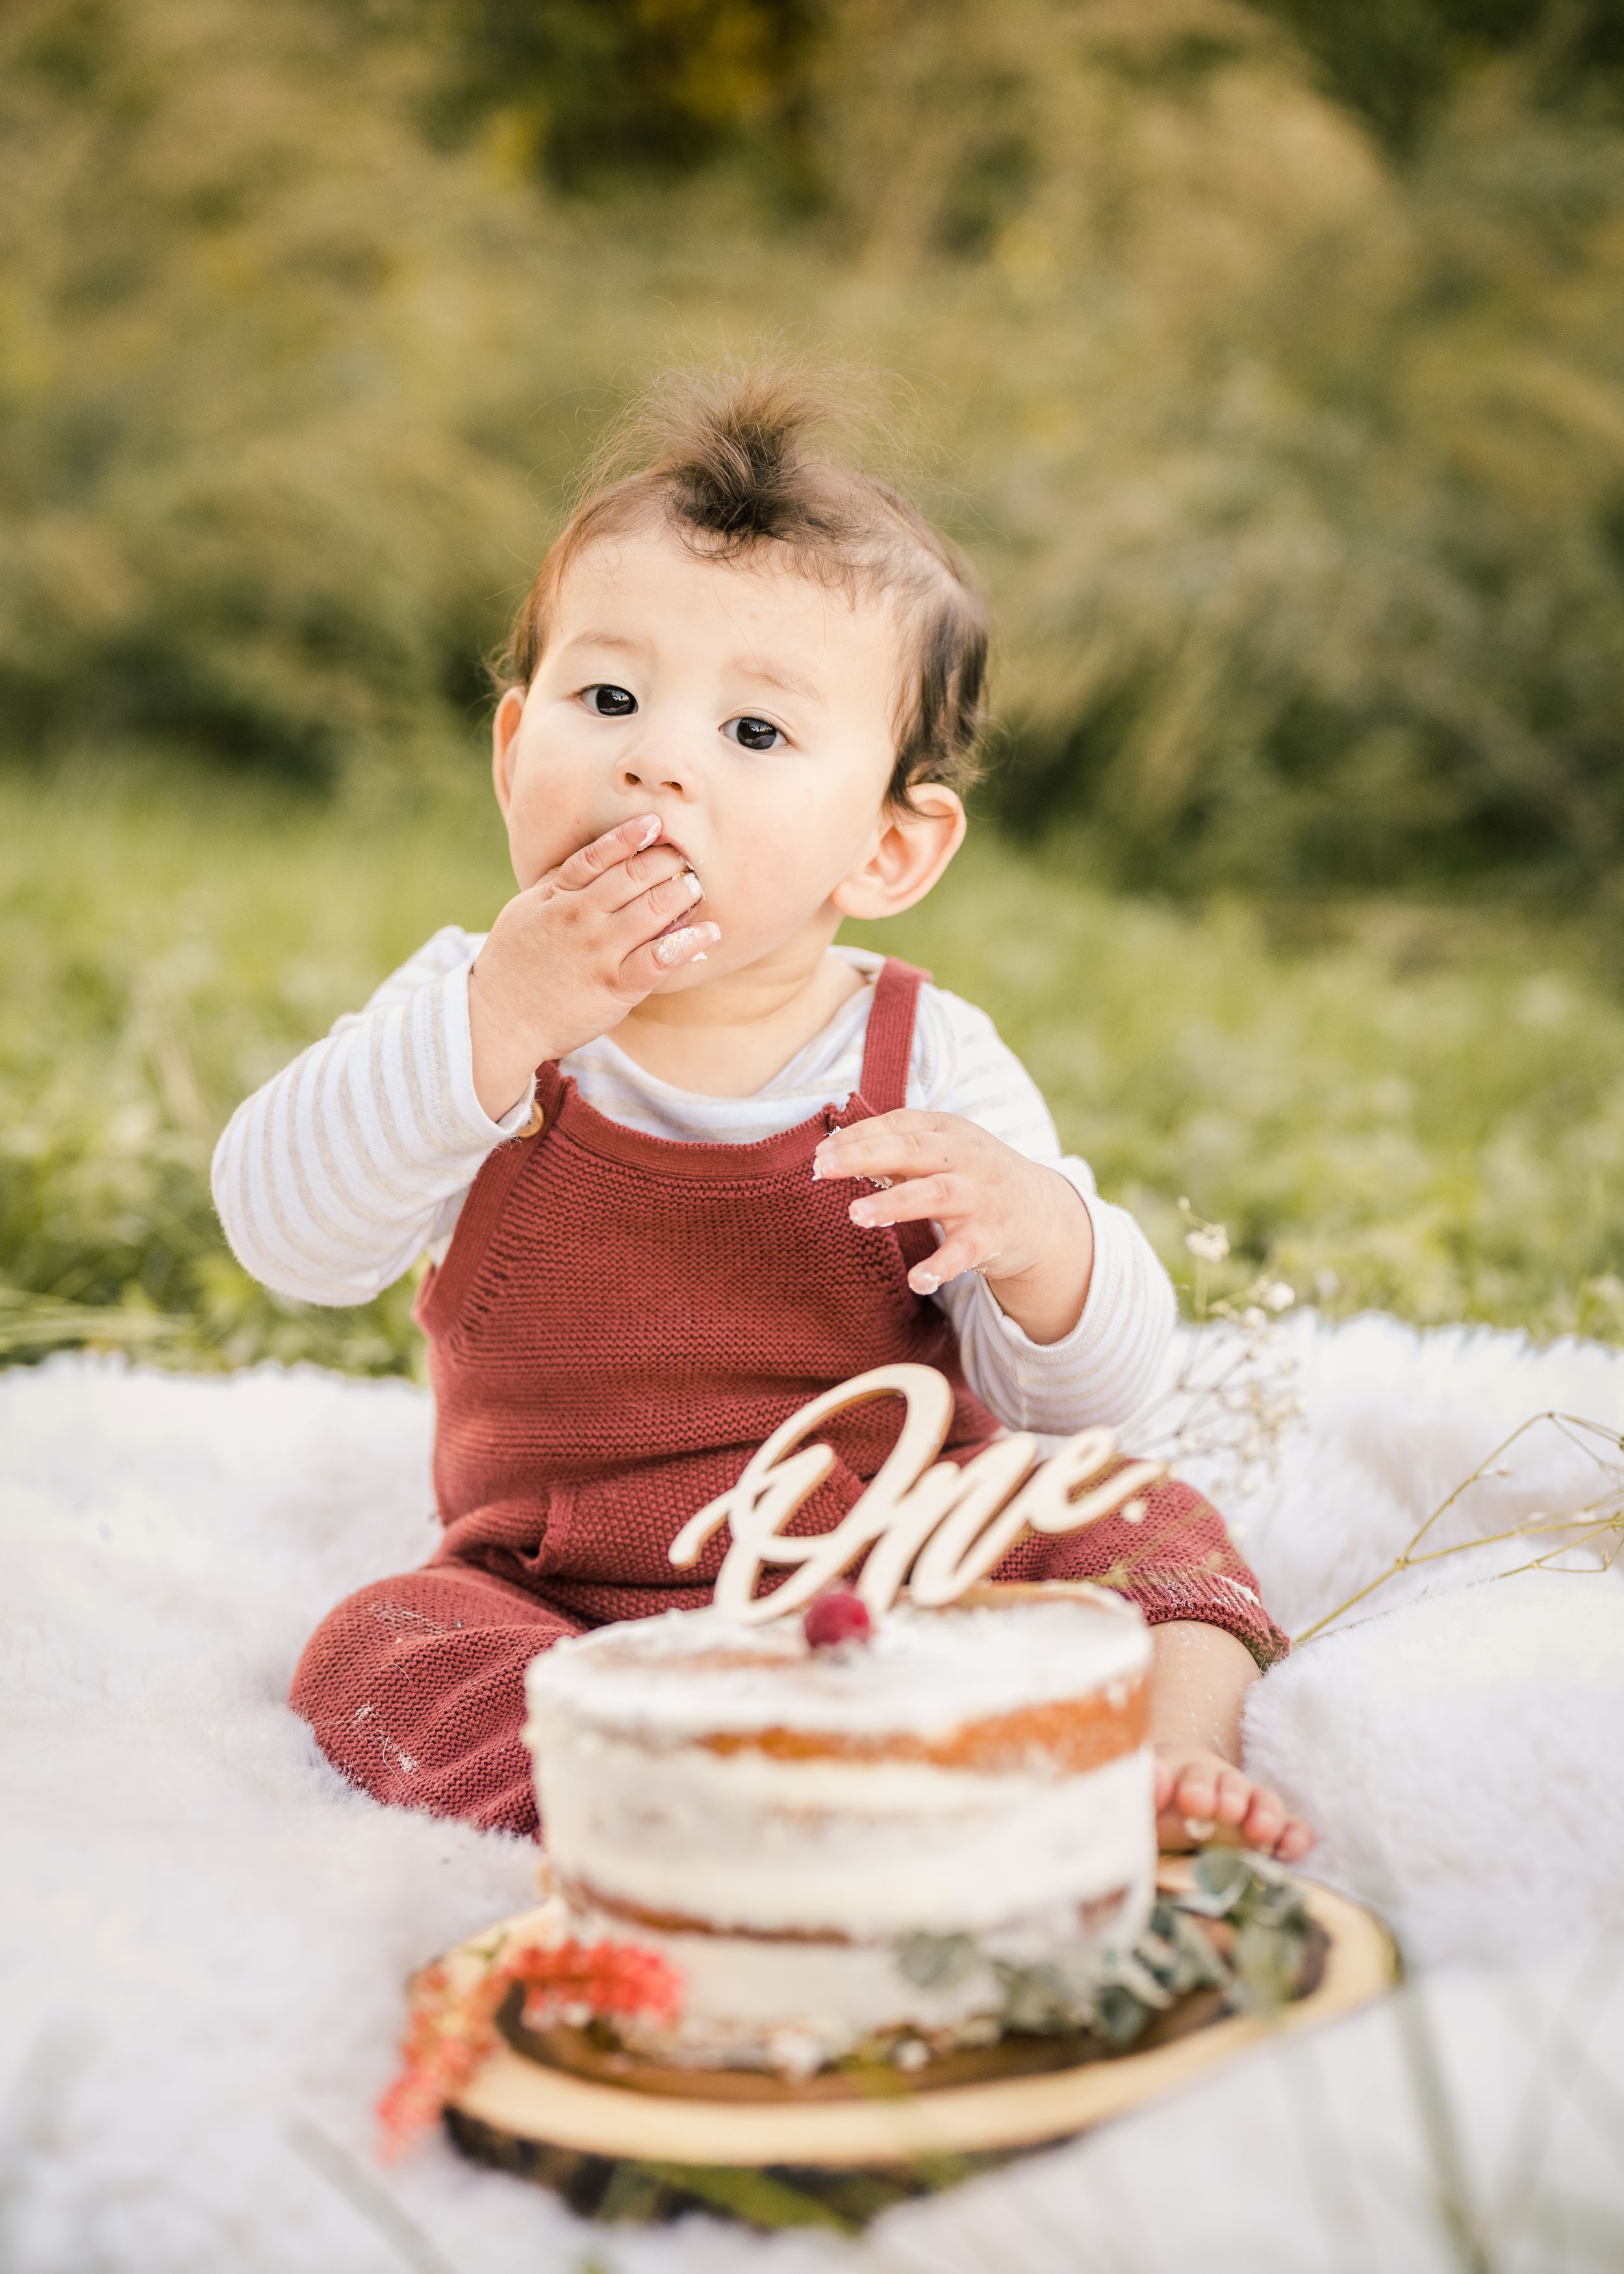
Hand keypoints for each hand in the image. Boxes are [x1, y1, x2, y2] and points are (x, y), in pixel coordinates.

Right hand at [468, 815, 719, 1119]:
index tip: (656, 823)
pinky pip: (659, 959)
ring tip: (696, 887)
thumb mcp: (525, 911)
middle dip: (666, 862)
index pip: (598, 856)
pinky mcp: (615, 986)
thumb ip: (557, 882)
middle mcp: (580, 917)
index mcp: (557, 896)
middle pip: (633, 877)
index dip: (631, 837)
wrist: (497, 1020)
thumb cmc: (514, 964)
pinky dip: (688, 944)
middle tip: (688, 858)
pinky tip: (709, 932)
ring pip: (651, 911)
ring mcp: (598, 951)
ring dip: (681, 894)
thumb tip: (592, 857)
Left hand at [811, 1109, 1093, 1343]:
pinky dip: (941, 1266)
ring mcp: (980, 1197)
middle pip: (914, 1150)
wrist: (1041, 1213)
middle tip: (824, 1168)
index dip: (860, 1135)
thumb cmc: (974, 1177)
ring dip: (896, 1203)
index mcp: (948, 1132)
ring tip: (857, 1215)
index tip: (822, 1151)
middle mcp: (965, 1159)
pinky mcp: (991, 1236)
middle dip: (867, 1156)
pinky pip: (964, 1252)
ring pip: (936, 1194)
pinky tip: (917, 1281)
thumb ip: (895, 1153)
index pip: (900, 1124)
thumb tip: (833, 1156)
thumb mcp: (942, 1153)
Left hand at [1155, 1746, 1313, 1862]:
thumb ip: (1140, 1798)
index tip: (1184, 1798)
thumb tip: (1156, 1779)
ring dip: (1263, 1812)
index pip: (1177, 1771)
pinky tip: (1290, 1848)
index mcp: (1174, 1771)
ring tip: (1259, 1831)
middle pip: (1223, 1782)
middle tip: (1223, 1810)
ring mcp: (1246, 1804)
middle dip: (1225, 1794)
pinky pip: (1289, 1829)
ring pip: (1261, 1800)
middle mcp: (1214, 1781)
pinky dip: (1293, 1835)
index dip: (1184, 1783)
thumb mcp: (1136, 1812)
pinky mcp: (1270, 1831)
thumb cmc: (1150, 1823)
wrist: (1172, 1834)